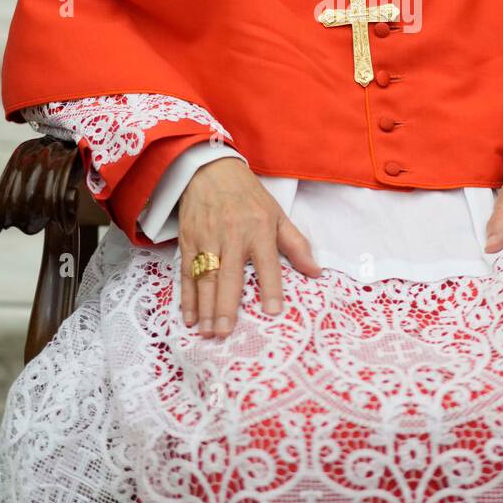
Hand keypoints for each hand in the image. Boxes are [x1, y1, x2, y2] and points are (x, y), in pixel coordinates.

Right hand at [178, 158, 321, 337]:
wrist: (209, 170)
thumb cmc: (248, 196)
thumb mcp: (276, 214)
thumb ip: (296, 244)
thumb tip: (315, 272)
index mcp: (258, 230)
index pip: (267, 263)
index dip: (271, 287)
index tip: (273, 312)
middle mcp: (232, 236)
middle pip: (229, 275)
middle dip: (225, 306)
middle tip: (225, 333)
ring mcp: (207, 240)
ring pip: (205, 278)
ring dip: (205, 307)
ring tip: (206, 332)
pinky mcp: (189, 242)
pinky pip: (187, 273)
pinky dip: (187, 297)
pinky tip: (189, 317)